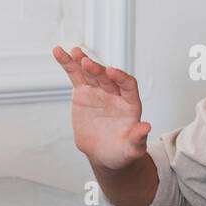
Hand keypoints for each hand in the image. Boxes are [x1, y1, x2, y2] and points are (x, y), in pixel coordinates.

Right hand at [53, 45, 151, 171]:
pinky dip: (68, 64)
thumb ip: (138, 138)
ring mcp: (99, 91)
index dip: (121, 77)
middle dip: (97, 70)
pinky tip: (59, 52)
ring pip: (90, 73)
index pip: (128, 85)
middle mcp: (115, 93)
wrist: (105, 153)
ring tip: (74, 52)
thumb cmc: (122, 151)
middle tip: (87, 63)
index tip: (111, 71)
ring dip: (82, 61)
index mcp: (130, 103)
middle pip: (107, 77)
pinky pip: (76, 75)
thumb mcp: (132, 148)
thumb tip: (147, 127)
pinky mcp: (83, 93)